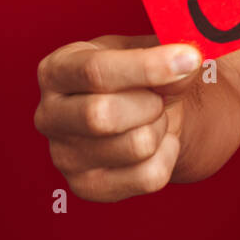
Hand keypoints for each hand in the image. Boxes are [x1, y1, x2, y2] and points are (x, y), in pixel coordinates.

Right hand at [33, 34, 201, 201]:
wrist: (142, 113)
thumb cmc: (138, 75)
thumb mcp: (150, 51)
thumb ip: (167, 52)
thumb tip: (187, 62)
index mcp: (57, 70)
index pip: (96, 70)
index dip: (147, 66)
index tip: (189, 58)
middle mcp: (49, 115)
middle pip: (103, 115)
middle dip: (150, 103)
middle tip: (159, 97)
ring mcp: (64, 156)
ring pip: (135, 146)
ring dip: (160, 127)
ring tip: (152, 117)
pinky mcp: (88, 187)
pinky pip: (149, 176)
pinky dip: (168, 154)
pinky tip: (157, 141)